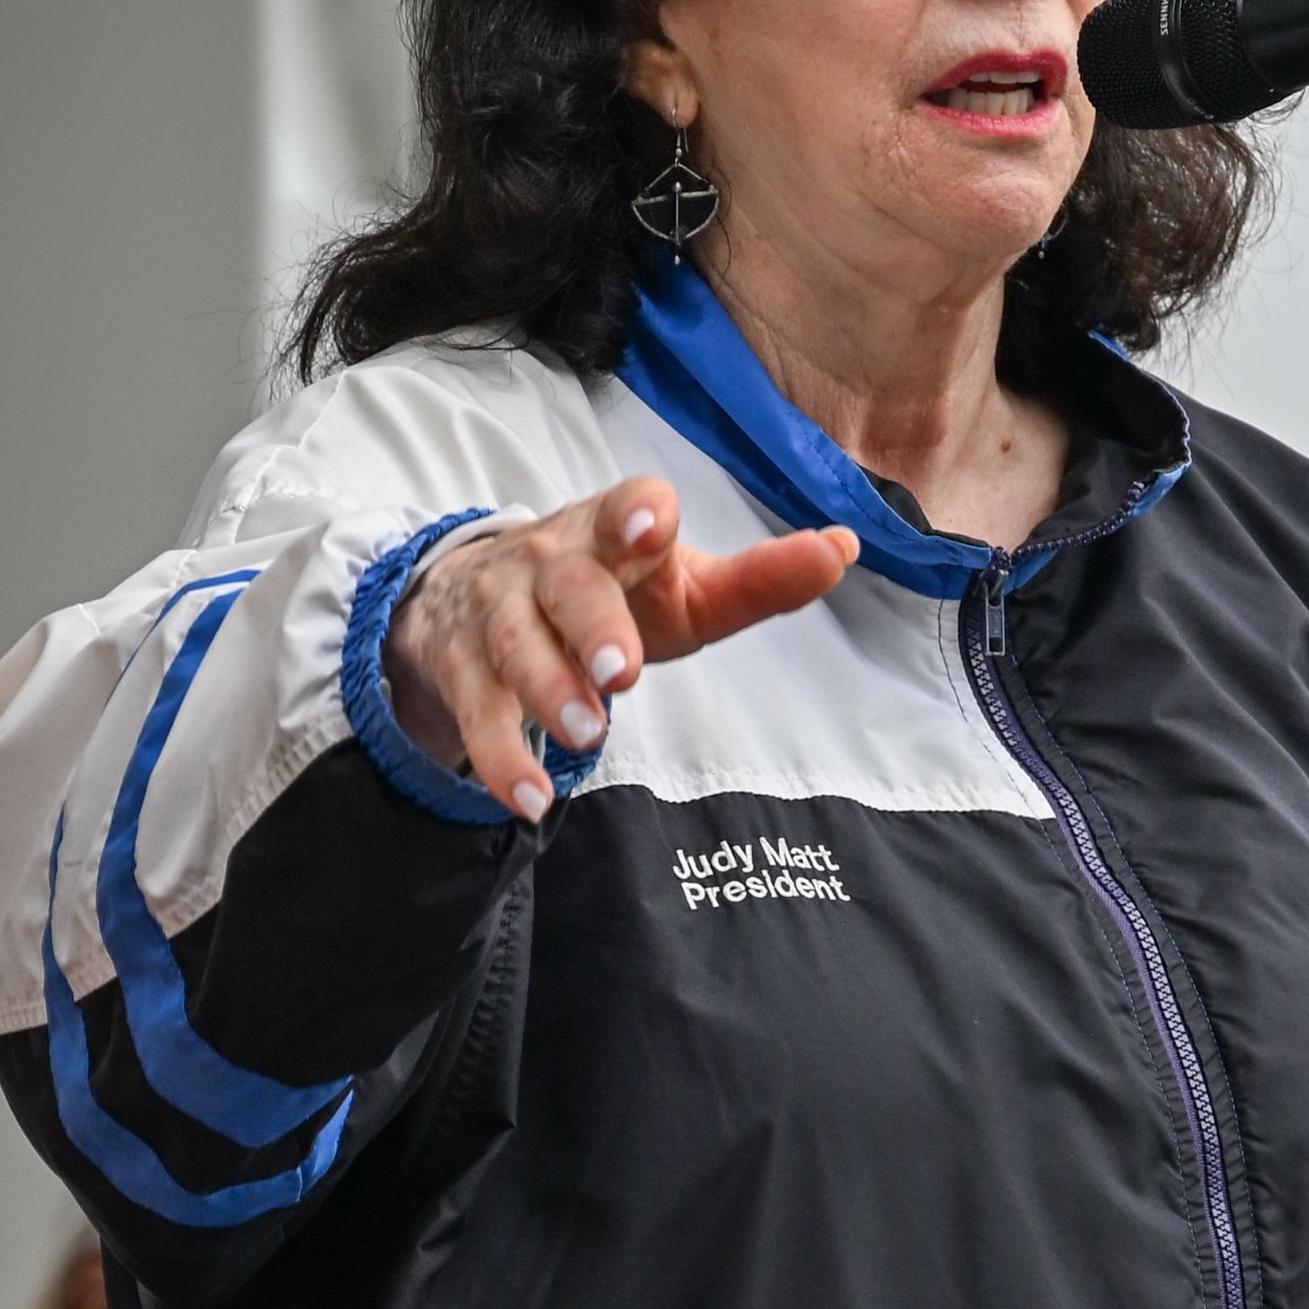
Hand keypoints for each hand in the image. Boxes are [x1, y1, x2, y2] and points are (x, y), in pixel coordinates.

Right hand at [384, 479, 856, 818]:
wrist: (473, 592)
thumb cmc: (611, 589)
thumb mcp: (683, 583)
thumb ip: (758, 578)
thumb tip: (845, 547)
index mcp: (613, 533)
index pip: (626, 510)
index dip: (637, 515)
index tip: (653, 526)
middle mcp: (550, 564)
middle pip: (568, 586)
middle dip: (594, 625)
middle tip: (622, 673)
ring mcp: (499, 613)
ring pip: (515, 644)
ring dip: (548, 687)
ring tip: (587, 732)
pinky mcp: (463, 668)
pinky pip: (478, 713)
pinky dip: (501, 758)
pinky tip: (532, 798)